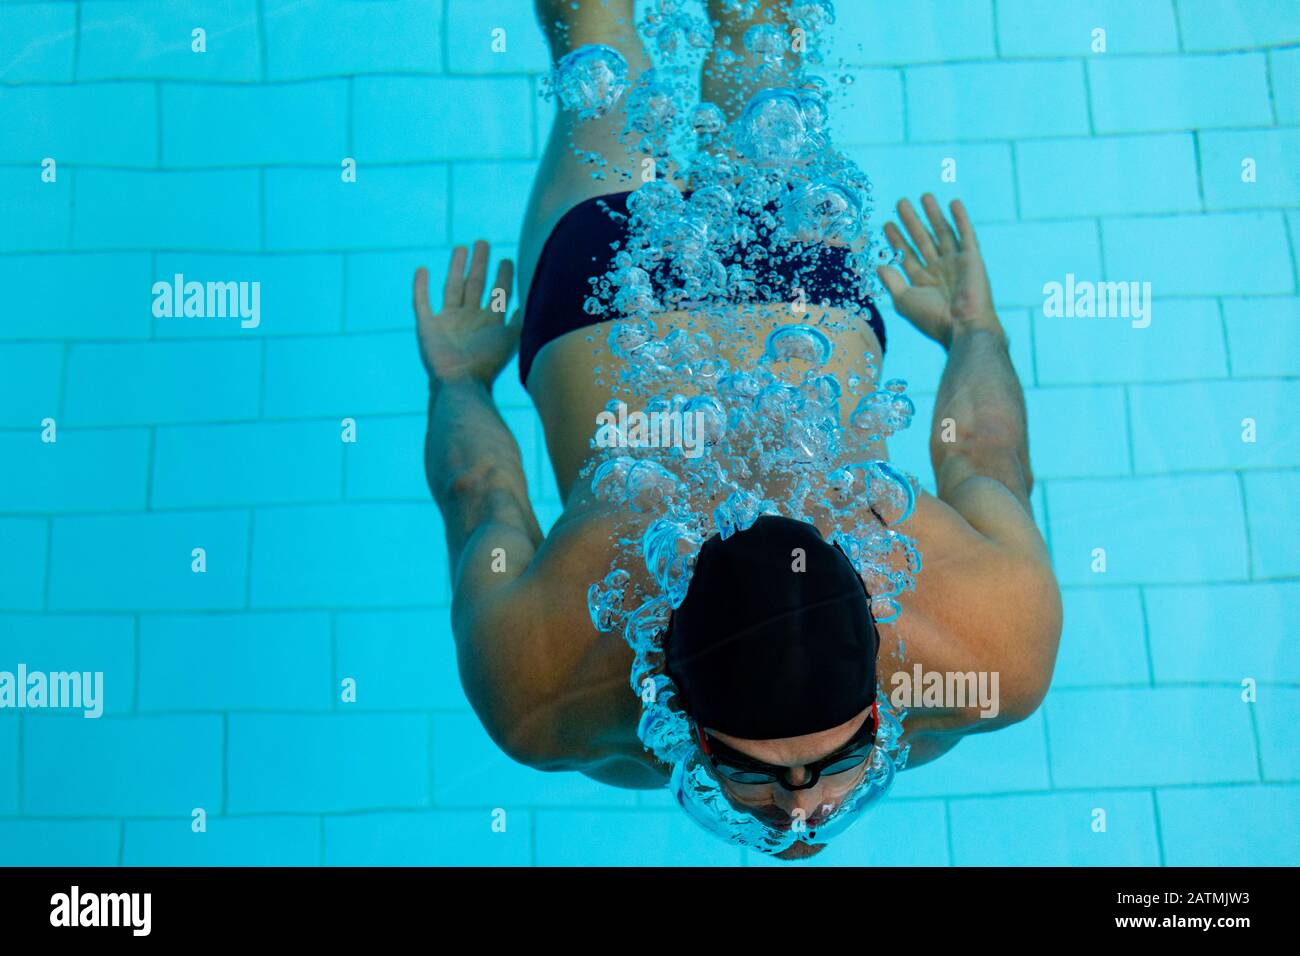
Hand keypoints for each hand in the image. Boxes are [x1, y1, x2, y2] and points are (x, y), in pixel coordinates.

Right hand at [414, 240, 519, 386]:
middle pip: (475, 285)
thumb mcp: (511, 337)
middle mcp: (469, 319)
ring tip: (461, 248)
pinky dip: (420, 287)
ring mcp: (448, 322)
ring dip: (456, 267)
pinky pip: (422, 302)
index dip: (503, 276)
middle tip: (484, 243)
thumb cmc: (488, 363)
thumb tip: (535, 297)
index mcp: (489, 323)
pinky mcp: (427, 326)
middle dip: (480, 264)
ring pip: (452, 287)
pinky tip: (422, 270)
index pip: (497, 293)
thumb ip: (522, 318)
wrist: (462, 382)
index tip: (508, 259)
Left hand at [876, 195, 997, 348]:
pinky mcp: (972, 258)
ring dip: (933, 214)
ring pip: (942, 232)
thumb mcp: (904, 301)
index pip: (906, 254)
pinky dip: (961, 218)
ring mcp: (956, 263)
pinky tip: (954, 203)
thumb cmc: (932, 319)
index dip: (896, 239)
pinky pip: (966, 234)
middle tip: (900, 202)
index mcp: (922, 281)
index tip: (886, 223)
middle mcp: (939, 270)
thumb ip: (891, 282)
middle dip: (911, 221)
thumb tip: (879, 266)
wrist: (962, 326)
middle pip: (922, 239)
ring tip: (924, 196)